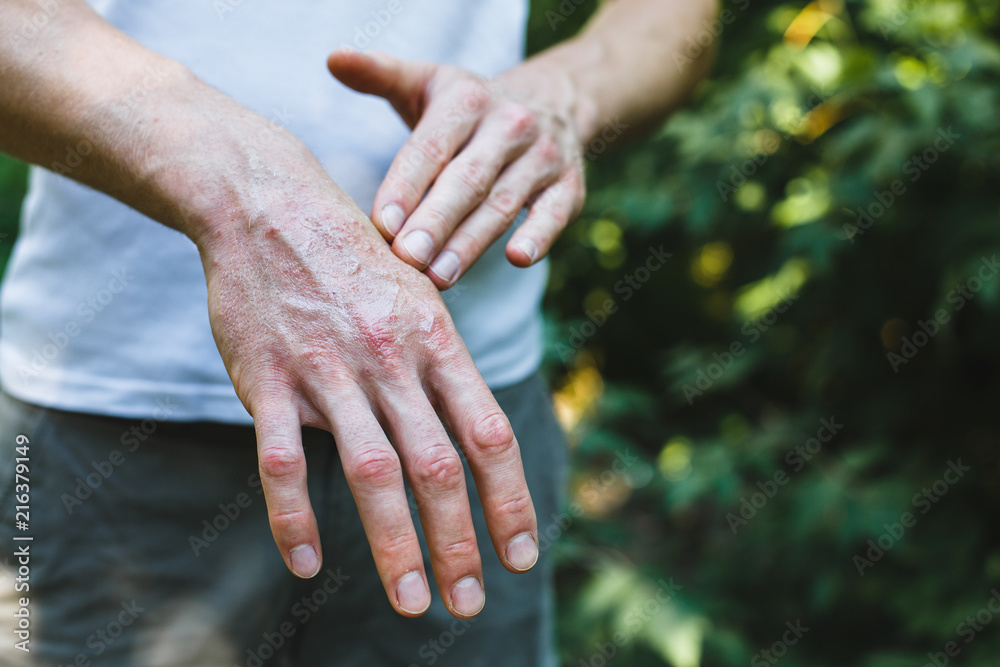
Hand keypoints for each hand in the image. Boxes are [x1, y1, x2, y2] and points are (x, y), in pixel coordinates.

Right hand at [190, 125, 538, 618]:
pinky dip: (294, 518)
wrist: (269, 203)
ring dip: (395, 546)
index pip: (489, 432)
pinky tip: (306, 565)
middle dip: (460, 542)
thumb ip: (442, 367)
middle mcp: (391, 358)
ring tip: (413, 602)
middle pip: (439, 466)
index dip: (511, 499)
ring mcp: (329, 368)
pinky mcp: (269, 378)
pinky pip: (283, 461)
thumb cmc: (353, 258)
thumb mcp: (418, 297)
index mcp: (436, 339)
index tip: (522, 554)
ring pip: (371, 471)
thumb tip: (471, 440)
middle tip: (470, 604)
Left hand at [327, 49, 586, 288]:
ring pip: (503, 204)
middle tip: (407, 258)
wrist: (552, 101)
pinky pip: (554, 213)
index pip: (431, 147)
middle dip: (436, 222)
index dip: (406, 185)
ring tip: (439, 278)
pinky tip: (516, 259)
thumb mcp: (427, 83)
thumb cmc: (467, 108)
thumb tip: (334, 59)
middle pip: (467, 180)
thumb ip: (379, 75)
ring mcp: (543, 157)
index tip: (382, 223)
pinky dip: (539, 236)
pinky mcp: (569, 186)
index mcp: (466, 100)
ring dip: (471, 243)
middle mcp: (509, 125)